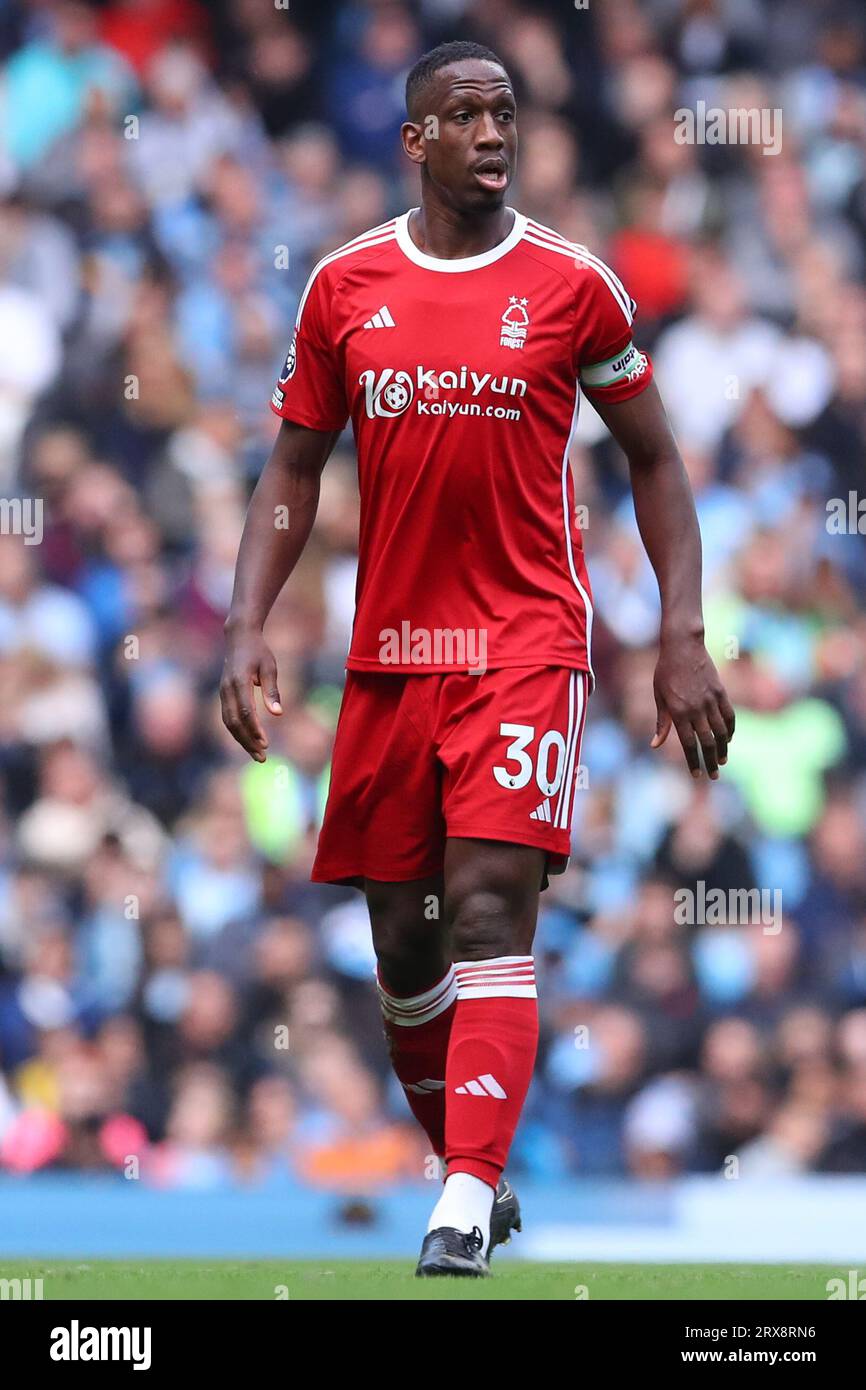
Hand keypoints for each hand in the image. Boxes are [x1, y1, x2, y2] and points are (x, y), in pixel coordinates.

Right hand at [220, 624, 281, 760]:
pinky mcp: (223, 695)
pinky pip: (228, 718)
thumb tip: (278, 713)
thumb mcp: (270, 667)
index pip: (246, 711)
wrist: (238, 637)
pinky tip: (249, 741)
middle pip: (234, 722)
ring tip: (257, 754)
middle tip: (262, 757)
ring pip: (229, 723)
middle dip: (248, 741)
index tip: (266, 743)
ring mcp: (223, 693)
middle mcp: (227, 689)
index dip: (255, 729)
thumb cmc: (258, 652)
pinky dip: (237, 732)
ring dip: (242, 740)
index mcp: (239, 681)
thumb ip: (272, 691)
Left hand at [650, 634, 734, 778]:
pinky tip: (729, 739)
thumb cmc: (665, 672)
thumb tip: (655, 745)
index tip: (696, 774)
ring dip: (724, 749)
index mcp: (679, 712)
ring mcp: (711, 700)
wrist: (683, 646)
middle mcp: (697, 709)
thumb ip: (661, 723)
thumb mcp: (659, 697)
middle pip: (708, 742)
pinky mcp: (721, 692)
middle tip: (713, 776)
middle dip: (711, 761)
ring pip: (722, 731)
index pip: (689, 744)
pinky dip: (731, 730)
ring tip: (723, 761)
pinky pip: (729, 715)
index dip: (693, 761)